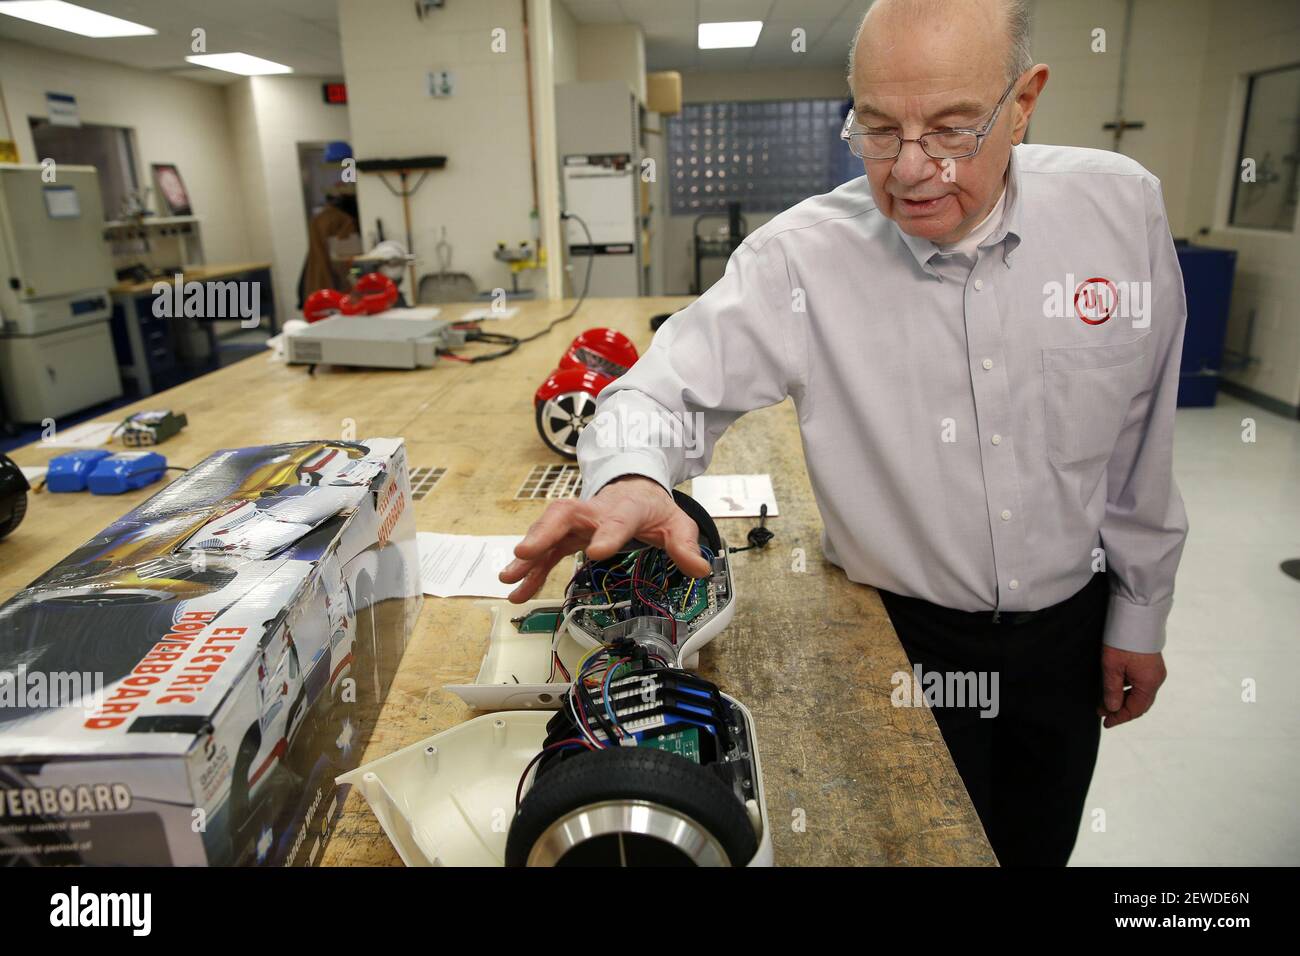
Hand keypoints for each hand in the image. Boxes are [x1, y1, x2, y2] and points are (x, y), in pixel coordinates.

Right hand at [498, 476, 712, 602]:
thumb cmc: (652, 508)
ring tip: (508, 578)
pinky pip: (545, 551)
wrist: (633, 488)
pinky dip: (531, 571)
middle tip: (524, 552)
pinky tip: (518, 591)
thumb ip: (685, 546)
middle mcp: (594, 511)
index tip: (597, 552)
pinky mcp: (567, 535)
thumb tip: (701, 568)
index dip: (607, 534)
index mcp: (626, 508)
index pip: (617, 519)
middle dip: (543, 533)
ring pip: (547, 531)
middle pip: (564, 514)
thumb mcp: (677, 523)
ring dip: (527, 555)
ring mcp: (577, 521)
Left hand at [1098, 646, 1166, 727]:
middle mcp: (1156, 679)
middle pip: (1140, 704)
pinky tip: (1114, 688)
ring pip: (1140, 693)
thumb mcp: (1112, 666)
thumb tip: (1112, 708)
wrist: (1136, 615)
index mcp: (1149, 683)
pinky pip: (1141, 683)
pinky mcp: (1151, 664)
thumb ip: (1112, 690)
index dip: (1120, 717)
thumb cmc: (1123, 641)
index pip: (1135, 709)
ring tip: (1104, 702)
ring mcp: (1155, 671)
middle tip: (1103, 714)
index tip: (1106, 722)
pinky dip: (1127, 689)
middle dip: (1121, 710)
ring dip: (1123, 699)